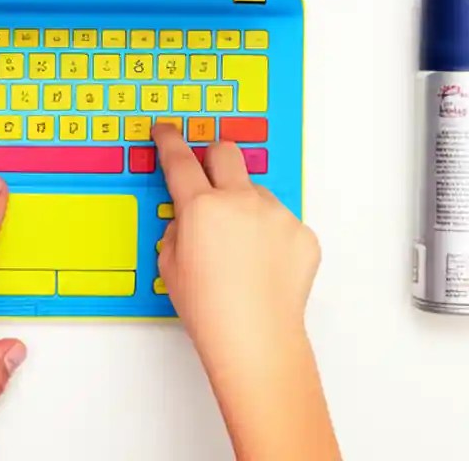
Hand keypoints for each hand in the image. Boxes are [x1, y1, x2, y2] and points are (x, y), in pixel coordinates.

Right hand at [152, 124, 338, 460]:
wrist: (255, 338)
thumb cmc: (210, 310)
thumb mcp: (169, 266)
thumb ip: (177, 229)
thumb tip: (189, 218)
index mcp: (201, 207)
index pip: (179, 159)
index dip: (169, 140)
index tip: (167, 130)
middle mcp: (240, 201)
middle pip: (226, 152)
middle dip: (212, 155)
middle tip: (207, 174)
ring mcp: (276, 214)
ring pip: (256, 191)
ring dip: (245, 205)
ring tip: (240, 250)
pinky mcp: (302, 233)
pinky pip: (282, 222)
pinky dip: (271, 236)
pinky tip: (263, 265)